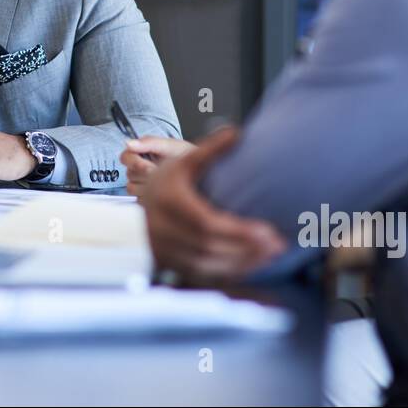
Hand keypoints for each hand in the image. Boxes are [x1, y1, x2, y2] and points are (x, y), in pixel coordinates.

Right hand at [120, 135, 196, 195]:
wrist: (202, 174)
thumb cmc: (186, 157)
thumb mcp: (170, 146)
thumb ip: (149, 143)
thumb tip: (128, 143)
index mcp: (141, 153)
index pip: (125, 157)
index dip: (134, 162)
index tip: (148, 166)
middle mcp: (139, 169)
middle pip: (129, 174)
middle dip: (145, 174)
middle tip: (161, 175)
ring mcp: (141, 184)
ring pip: (132, 188)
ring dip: (148, 186)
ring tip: (165, 182)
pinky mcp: (145, 199)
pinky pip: (139, 200)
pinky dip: (151, 197)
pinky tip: (163, 192)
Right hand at [141, 127, 286, 284]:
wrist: (131, 217)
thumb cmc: (159, 189)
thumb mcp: (181, 162)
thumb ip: (209, 149)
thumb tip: (235, 133)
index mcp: (171, 204)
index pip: (208, 223)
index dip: (238, 231)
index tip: (266, 231)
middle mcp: (166, 231)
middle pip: (211, 247)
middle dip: (247, 249)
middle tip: (276, 244)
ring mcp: (169, 252)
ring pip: (210, 265)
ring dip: (243, 263)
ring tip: (270, 254)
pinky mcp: (175, 266)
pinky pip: (206, 275)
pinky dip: (230, 272)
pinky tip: (250, 264)